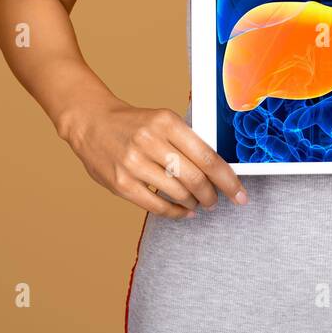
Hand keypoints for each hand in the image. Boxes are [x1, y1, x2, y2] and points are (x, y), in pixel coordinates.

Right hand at [61, 98, 247, 218]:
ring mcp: (134, 163)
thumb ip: (186, 141)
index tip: (240, 193)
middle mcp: (150, 141)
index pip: (207, 156)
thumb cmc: (133, 123)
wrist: (91, 122)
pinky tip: (183, 211)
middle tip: (215, 199)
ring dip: (194, 203)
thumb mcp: (162, 120)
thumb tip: (217, 169)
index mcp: (166, 121)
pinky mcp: (121, 183)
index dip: (227, 179)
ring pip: (178, 193)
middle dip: (212, 195)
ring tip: (197, 203)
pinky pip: (157, 205)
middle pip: (195, 178)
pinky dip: (175, 212)